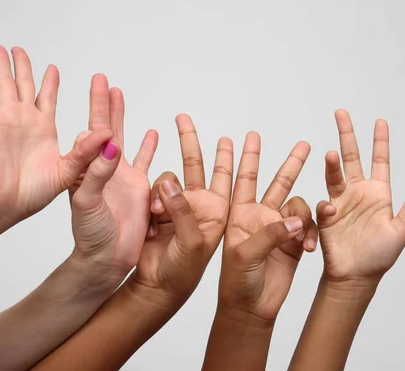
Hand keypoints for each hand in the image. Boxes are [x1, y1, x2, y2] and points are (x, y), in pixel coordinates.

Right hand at [0, 46, 110, 241]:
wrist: (4, 207)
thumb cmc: (33, 196)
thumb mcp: (69, 172)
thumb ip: (87, 152)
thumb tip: (108, 134)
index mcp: (44, 131)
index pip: (48, 98)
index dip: (50, 83)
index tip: (53, 68)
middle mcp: (25, 121)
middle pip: (24, 85)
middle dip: (24, 67)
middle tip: (21, 50)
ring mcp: (8, 118)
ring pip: (5, 83)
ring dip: (4, 66)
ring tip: (3, 49)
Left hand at [70, 75, 157, 272]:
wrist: (108, 258)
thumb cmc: (90, 235)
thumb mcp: (87, 202)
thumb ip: (97, 174)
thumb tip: (108, 143)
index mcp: (85, 170)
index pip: (88, 135)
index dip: (92, 113)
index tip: (94, 89)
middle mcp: (102, 168)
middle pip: (104, 127)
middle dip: (103, 103)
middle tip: (103, 79)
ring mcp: (122, 176)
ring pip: (123, 138)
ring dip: (121, 116)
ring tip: (119, 93)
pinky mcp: (140, 186)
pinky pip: (145, 160)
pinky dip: (148, 146)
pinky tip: (151, 131)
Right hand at [131, 114, 232, 303]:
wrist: (157, 288)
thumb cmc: (185, 273)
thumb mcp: (198, 245)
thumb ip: (185, 213)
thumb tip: (170, 184)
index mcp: (225, 213)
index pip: (243, 179)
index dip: (249, 158)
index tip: (251, 136)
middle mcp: (205, 206)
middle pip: (207, 165)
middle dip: (197, 141)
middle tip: (185, 117)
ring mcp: (182, 205)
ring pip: (178, 175)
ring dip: (173, 173)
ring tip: (169, 167)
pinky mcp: (159, 209)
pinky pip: (157, 189)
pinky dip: (155, 196)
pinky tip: (153, 218)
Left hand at [220, 132, 315, 321]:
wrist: (252, 308)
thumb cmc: (235, 282)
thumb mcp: (242, 255)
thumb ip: (268, 235)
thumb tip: (294, 221)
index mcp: (238, 215)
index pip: (241, 179)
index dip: (243, 157)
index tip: (247, 135)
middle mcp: (259, 217)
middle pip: (275, 183)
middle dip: (290, 164)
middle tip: (304, 146)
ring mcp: (277, 229)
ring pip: (295, 204)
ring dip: (303, 209)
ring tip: (301, 228)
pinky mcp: (294, 243)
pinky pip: (308, 227)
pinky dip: (311, 232)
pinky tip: (306, 247)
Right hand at [316, 110, 404, 284]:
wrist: (357, 276)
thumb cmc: (380, 256)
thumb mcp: (402, 229)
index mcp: (379, 193)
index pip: (379, 160)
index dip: (379, 141)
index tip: (380, 121)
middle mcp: (358, 192)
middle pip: (351, 157)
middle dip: (347, 135)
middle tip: (341, 113)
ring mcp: (340, 202)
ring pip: (334, 175)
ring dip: (332, 164)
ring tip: (331, 153)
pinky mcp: (327, 216)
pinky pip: (324, 204)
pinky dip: (326, 205)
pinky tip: (330, 210)